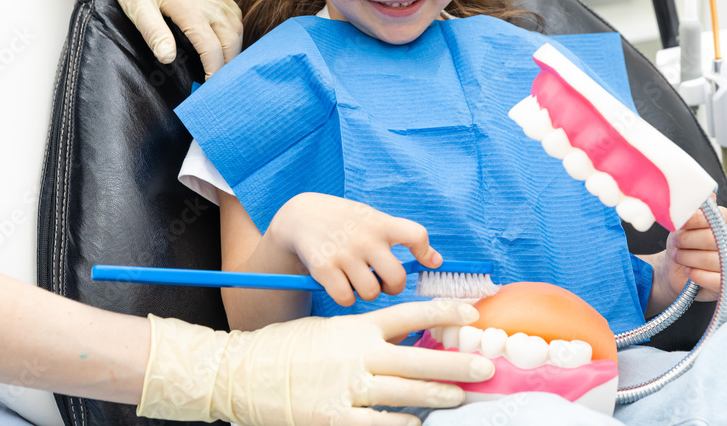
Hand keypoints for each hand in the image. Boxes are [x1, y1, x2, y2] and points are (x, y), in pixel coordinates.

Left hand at [75, 0, 242, 77]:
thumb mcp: (137, 6)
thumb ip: (154, 33)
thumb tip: (168, 59)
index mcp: (189, 5)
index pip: (213, 47)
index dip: (215, 71)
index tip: (210, 88)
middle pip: (232, 38)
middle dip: (230, 63)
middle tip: (220, 83)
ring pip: (237, 25)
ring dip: (235, 48)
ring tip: (225, 66)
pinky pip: (234, 12)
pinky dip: (235, 31)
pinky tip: (227, 41)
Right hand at [137, 300, 495, 424]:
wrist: (240, 372)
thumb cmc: (286, 349)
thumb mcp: (327, 331)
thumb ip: (363, 335)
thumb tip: (401, 338)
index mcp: (356, 327)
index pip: (410, 314)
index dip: (444, 311)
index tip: (473, 311)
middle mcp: (357, 353)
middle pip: (418, 356)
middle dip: (457, 363)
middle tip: (486, 367)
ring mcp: (347, 388)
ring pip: (405, 391)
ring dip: (438, 394)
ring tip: (462, 397)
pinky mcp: (333, 417)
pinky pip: (378, 424)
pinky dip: (402, 425)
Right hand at [268, 193, 441, 306]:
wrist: (301, 215)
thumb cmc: (346, 222)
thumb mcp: (372, 219)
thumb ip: (401, 236)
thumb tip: (436, 261)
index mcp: (381, 223)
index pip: (416, 235)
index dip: (425, 252)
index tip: (427, 261)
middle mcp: (366, 238)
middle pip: (396, 278)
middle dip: (392, 286)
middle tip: (382, 282)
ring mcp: (345, 253)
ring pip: (371, 293)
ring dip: (366, 293)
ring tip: (357, 280)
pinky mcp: (324, 267)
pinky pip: (346, 298)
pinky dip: (345, 297)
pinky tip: (340, 284)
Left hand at [655, 206, 726, 304]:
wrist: (676, 271)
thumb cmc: (684, 246)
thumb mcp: (685, 225)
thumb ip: (695, 210)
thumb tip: (708, 196)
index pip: (720, 217)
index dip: (697, 219)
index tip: (680, 223)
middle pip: (711, 238)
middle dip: (687, 240)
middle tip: (676, 242)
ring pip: (709, 259)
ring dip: (687, 258)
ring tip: (678, 256)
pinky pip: (713, 279)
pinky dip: (695, 274)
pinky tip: (689, 271)